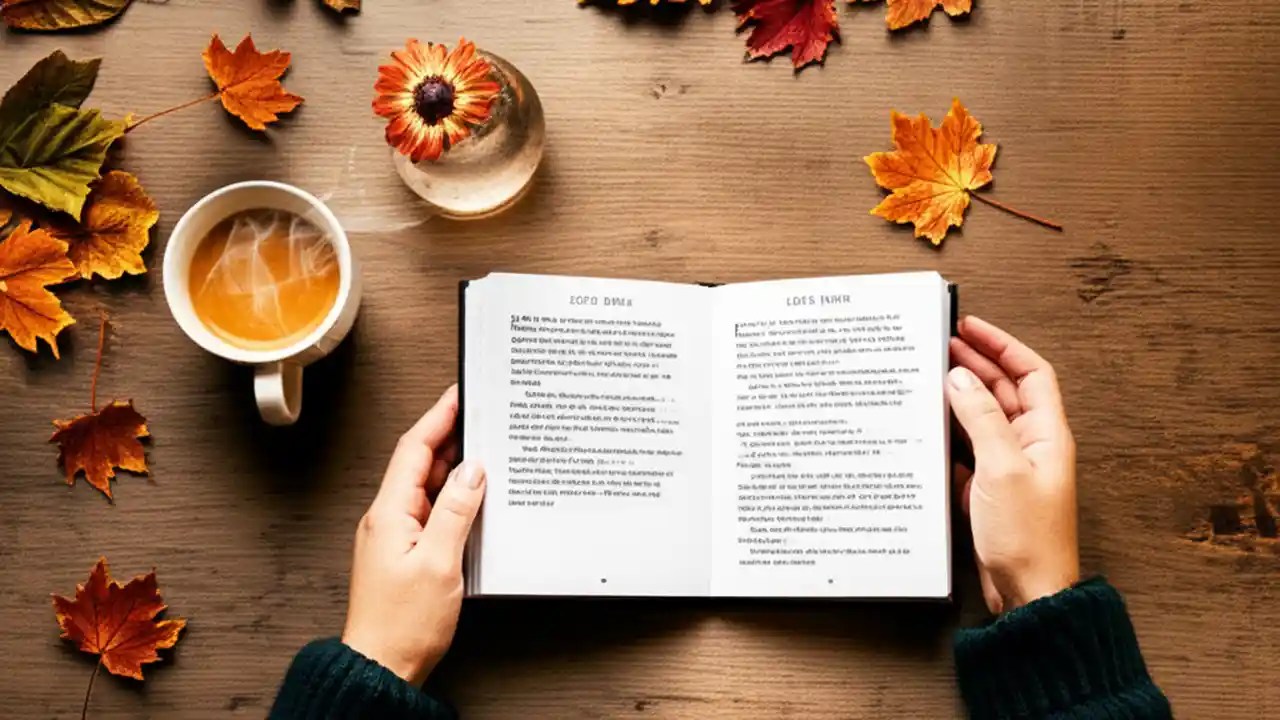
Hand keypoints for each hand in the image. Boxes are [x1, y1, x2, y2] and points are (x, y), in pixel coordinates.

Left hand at [341, 385, 485, 683]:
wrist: (382, 667)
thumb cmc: (402, 625)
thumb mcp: (439, 562)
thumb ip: (456, 511)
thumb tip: (473, 471)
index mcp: (389, 512)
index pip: (414, 449)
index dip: (438, 417)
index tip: (459, 394)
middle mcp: (388, 518)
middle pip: (421, 463)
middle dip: (451, 436)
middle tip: (482, 416)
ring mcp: (396, 536)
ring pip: (428, 487)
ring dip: (455, 468)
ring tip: (486, 450)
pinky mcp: (406, 553)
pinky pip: (432, 511)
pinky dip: (454, 498)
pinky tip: (474, 499)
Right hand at [948, 316, 1078, 613]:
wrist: (1029, 593)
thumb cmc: (1028, 538)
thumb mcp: (1001, 468)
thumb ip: (980, 419)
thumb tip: (961, 378)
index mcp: (1045, 434)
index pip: (1029, 372)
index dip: (1002, 345)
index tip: (970, 326)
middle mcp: (1030, 446)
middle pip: (1003, 391)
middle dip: (974, 364)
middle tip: (940, 344)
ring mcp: (1008, 468)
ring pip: (981, 419)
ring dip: (958, 397)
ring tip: (929, 375)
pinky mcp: (988, 490)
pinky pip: (967, 451)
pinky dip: (948, 435)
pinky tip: (927, 427)